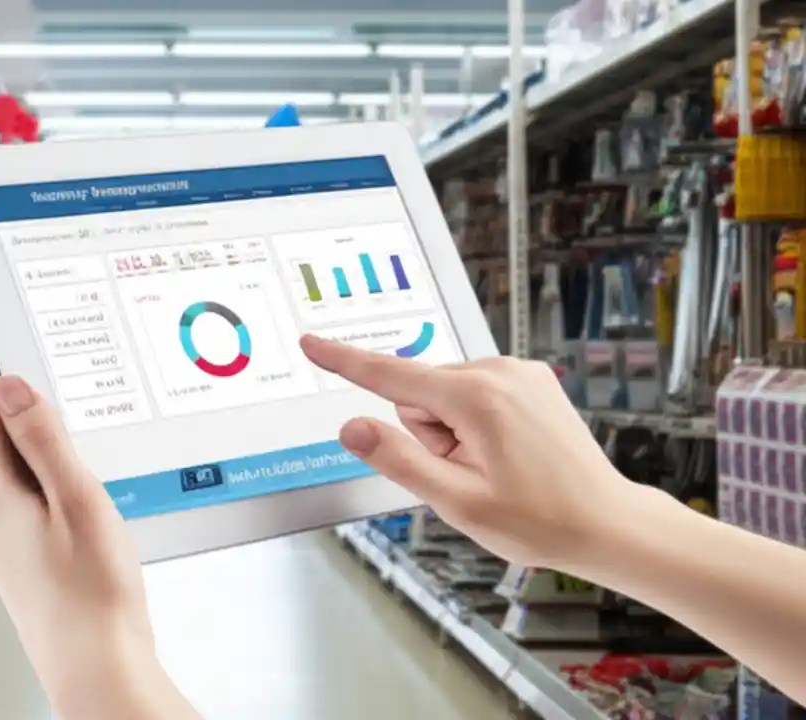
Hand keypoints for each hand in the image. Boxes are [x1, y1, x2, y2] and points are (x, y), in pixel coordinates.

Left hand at [0, 373, 197, 719]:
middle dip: (34, 416)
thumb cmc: (93, 594)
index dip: (3, 378)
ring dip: (49, 455)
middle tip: (65, 385)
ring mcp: (6, 545)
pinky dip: (56, 488)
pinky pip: (34, 506)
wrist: (99, 667)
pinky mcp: (26, 563)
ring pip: (23, 477)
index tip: (13, 344)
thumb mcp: (77, 499)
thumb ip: (44, 440)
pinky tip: (85, 499)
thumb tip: (10, 387)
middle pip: (5, 445)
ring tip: (85, 446)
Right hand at [301, 336, 634, 569]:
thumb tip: (351, 427)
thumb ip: (398, 459)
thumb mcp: (456, 501)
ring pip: (444, 396)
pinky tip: (504, 454)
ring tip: (492, 469)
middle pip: (419, 395)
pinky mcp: (529, 379)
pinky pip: (472, 393)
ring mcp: (518, 372)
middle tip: (468, 476)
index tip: (311, 341)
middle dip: (428, 435)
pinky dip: (473, 422)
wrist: (606, 523)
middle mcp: (499, 371)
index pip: (390, 377)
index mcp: (476, 398)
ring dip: (451, 432)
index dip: (344, 361)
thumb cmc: (538, 521)